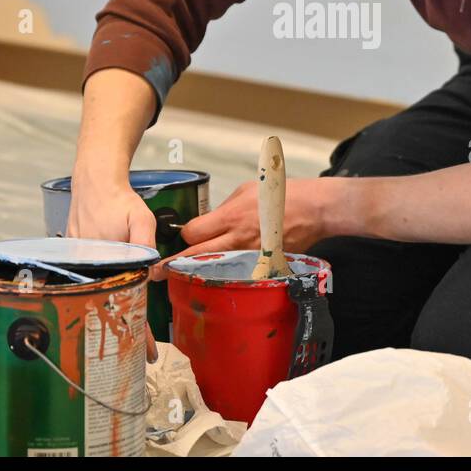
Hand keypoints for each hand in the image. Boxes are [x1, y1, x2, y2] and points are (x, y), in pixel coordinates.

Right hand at [65, 165, 159, 361]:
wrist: (93, 183)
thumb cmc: (118, 201)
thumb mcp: (141, 218)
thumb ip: (146, 243)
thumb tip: (152, 270)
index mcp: (106, 265)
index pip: (123, 306)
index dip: (137, 331)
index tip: (147, 352)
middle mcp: (91, 271)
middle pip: (110, 309)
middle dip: (126, 333)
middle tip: (141, 354)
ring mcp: (83, 268)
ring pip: (101, 299)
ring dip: (115, 316)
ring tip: (131, 340)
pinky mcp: (79, 262)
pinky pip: (96, 285)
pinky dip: (106, 297)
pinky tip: (117, 307)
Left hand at [148, 177, 336, 280]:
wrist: (312, 210)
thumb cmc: (279, 195)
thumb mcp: (244, 191)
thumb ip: (222, 209)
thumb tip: (207, 222)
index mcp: (230, 217)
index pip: (192, 233)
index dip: (183, 235)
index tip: (183, 236)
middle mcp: (237, 240)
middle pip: (195, 256)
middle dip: (174, 264)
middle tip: (157, 272)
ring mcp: (249, 257)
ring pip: (213, 270)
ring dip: (197, 273)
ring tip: (180, 279)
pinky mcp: (262, 267)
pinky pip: (236, 275)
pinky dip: (225, 277)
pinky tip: (218, 279)